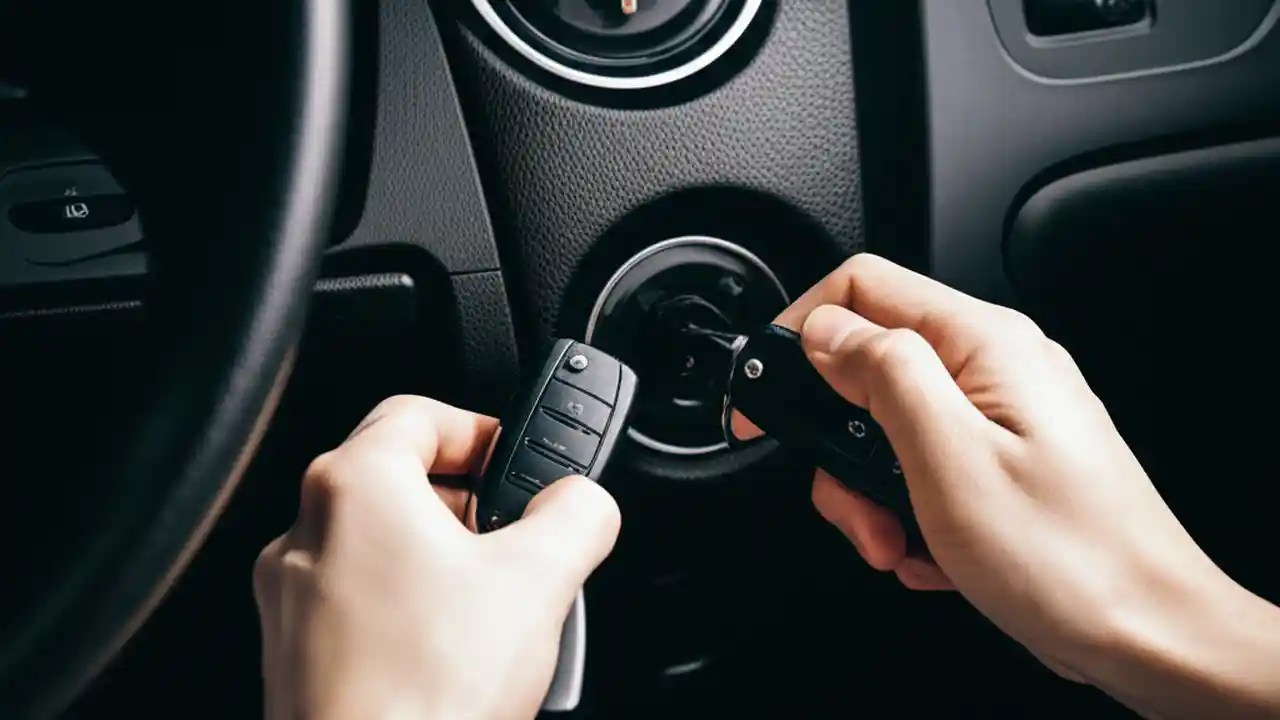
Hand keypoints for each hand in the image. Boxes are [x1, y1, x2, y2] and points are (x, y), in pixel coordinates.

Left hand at [254, 396, 620, 719]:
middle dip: (475, 508)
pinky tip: (461, 658)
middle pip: (404, 481)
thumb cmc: (426, 692)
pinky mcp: (298, 654)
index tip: (523, 465)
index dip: (485, 430)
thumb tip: (584, 501)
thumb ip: (577, 512)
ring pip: (386, 547)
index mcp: (355, 485)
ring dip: (448, 564)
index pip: (420, 412)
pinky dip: (416, 612)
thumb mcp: (541, 578)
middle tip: (522, 543)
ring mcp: (295, 597)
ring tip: (500, 612)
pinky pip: (367, 605)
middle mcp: (308, 531)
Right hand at [735, 254, 1279, 716]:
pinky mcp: (1003, 459)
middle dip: (838, 439)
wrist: (1148, 633)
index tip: (768, 396)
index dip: (798, 333)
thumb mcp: (948, 458)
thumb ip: (881, 374)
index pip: (861, 287)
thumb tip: (824, 329)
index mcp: (984, 343)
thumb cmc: (1069, 558)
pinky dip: (908, 511)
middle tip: (849, 497)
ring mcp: (1002, 413)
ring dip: (871, 489)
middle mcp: (995, 365)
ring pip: (888, 425)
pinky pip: (922, 466)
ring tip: (896, 539)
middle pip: (867, 364)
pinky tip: (932, 550)